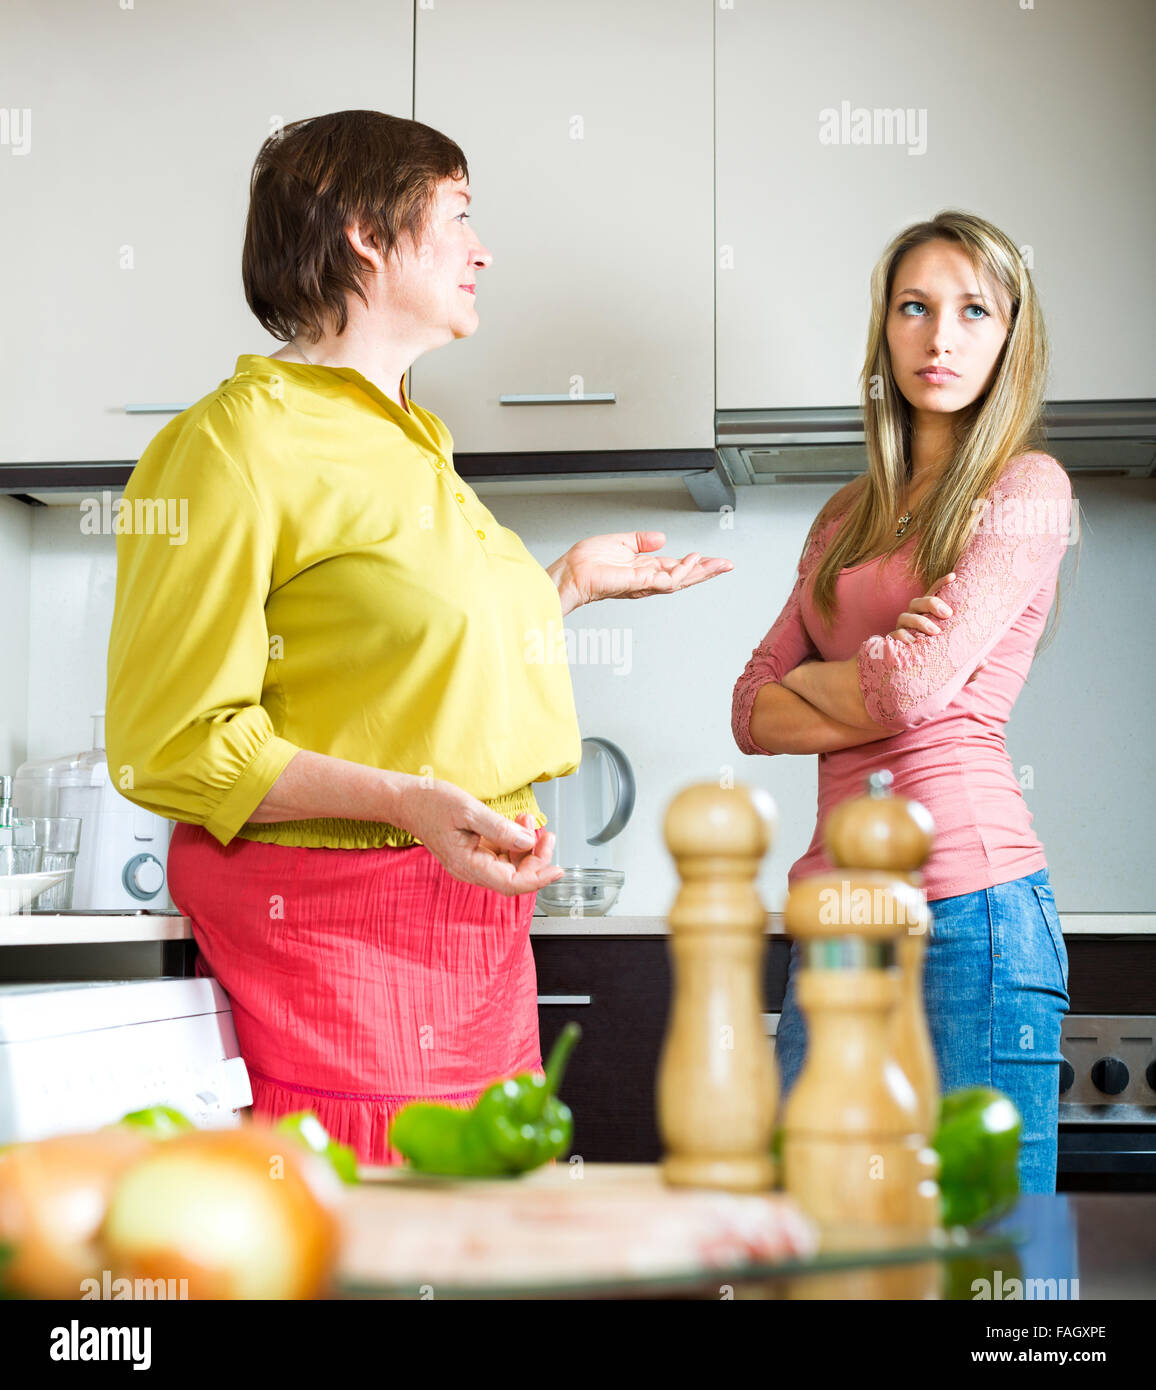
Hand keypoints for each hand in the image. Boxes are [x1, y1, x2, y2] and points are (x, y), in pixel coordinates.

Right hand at [396, 782, 563, 896]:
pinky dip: (513, 840)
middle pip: (515, 876)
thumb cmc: (430, 803)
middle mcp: (471, 869)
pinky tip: (516, 823)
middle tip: (547, 835)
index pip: (512, 884)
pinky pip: (500, 853)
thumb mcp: (469, 810)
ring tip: (527, 821)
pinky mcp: (472, 852)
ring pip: (510, 864)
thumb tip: (526, 841)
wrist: (407, 799)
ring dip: (525, 846)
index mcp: (468, 865)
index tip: (558, 870)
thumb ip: (499, 829)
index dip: (538, 879)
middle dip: (536, 858)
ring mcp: (472, 862)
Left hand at [548, 532, 732, 612]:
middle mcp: (646, 579)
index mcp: (643, 568)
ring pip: (680, 580)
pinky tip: (693, 561)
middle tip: (728, 565)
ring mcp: (643, 583)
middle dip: (707, 571)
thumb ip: (641, 540)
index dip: (696, 564)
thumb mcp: (619, 542)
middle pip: (683, 576)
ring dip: (701, 571)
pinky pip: (667, 579)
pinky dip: (682, 570)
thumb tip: (661, 537)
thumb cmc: (584, 563)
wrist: (569, 573)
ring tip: (717, 563)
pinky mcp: (638, 584)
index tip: (713, 559)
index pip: (675, 567)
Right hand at [889, 572, 986, 682]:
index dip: (941, 584)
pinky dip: (903, 637)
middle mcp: (912, 619)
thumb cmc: (934, 665)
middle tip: (947, 614)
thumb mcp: (953, 664)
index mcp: (927, 617)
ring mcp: (901, 631)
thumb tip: (984, 662)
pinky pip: (894, 635)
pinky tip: (913, 642)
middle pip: (918, 602)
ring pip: (905, 616)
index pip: (933, 595)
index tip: (954, 576)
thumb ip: (967, 664)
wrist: (909, 682)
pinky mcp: (892, 643)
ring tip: (934, 631)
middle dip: (932, 603)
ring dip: (920, 621)